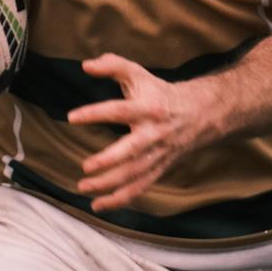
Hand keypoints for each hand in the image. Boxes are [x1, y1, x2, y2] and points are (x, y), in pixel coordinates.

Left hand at [67, 54, 216, 212]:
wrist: (199, 114)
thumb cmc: (160, 94)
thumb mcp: (139, 75)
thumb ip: (113, 66)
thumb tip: (86, 65)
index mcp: (148, 108)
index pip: (120, 111)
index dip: (96, 113)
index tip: (72, 117)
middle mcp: (154, 134)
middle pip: (132, 151)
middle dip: (109, 161)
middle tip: (86, 167)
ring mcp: (158, 155)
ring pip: (134, 174)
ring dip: (109, 185)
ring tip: (83, 187)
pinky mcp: (158, 169)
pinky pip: (139, 188)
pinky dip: (120, 200)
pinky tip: (98, 205)